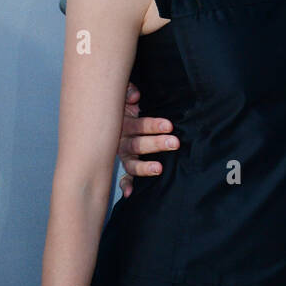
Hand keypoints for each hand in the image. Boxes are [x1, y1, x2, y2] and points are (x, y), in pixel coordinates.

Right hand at [117, 82, 178, 197]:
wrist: (110, 110)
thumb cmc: (125, 102)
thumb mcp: (125, 94)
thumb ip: (128, 91)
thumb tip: (134, 96)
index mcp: (123, 123)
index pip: (138, 126)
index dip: (152, 125)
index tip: (168, 125)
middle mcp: (121, 140)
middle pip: (138, 144)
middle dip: (156, 144)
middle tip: (174, 143)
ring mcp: (122, 153)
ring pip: (132, 162)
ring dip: (144, 167)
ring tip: (158, 169)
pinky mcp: (127, 163)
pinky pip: (124, 176)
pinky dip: (126, 184)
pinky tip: (129, 193)